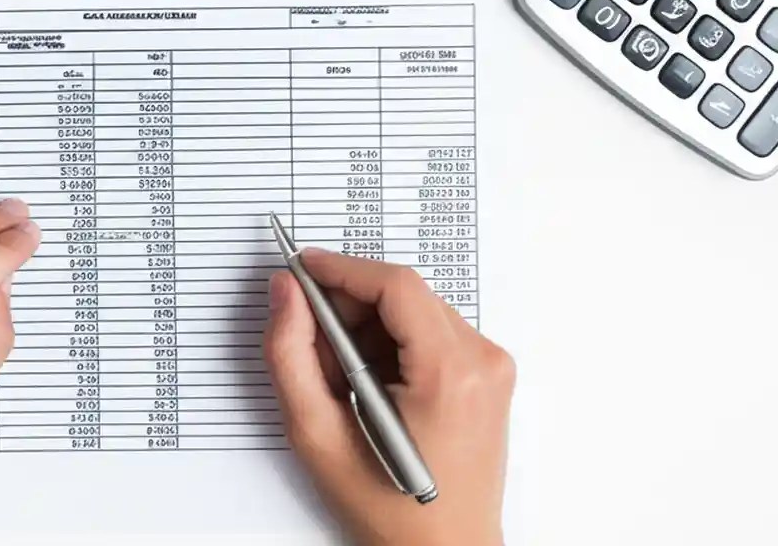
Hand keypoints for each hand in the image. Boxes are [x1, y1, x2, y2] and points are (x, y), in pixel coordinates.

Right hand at [263, 249, 513, 545]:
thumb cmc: (390, 510)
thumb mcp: (319, 435)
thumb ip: (290, 355)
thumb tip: (285, 294)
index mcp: (450, 374)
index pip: (395, 285)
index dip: (342, 269)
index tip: (302, 268)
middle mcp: (482, 361)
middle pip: (405, 295)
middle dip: (350, 307)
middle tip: (312, 343)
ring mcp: (491, 368)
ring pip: (415, 312)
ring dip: (370, 329)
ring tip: (343, 382)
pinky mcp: (488, 376)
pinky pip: (432, 333)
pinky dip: (393, 345)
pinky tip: (372, 387)